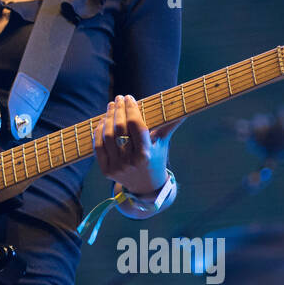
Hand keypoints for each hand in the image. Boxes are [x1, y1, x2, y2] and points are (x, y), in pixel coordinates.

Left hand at [93, 95, 183, 215]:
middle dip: (118, 110)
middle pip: (120, 129)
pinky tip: (102, 121)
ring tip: (111, 106)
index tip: (130, 98)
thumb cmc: (156, 158)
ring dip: (107, 118)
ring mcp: (117, 167)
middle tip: (119, 98)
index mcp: (146, 154)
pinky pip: (98, 147)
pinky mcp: (106, 170)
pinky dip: (98, 132)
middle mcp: (131, 161)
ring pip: (107, 136)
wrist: (146, 186)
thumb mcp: (163, 143)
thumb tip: (185, 108)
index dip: (131, 109)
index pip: (136, 125)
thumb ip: (170, 124)